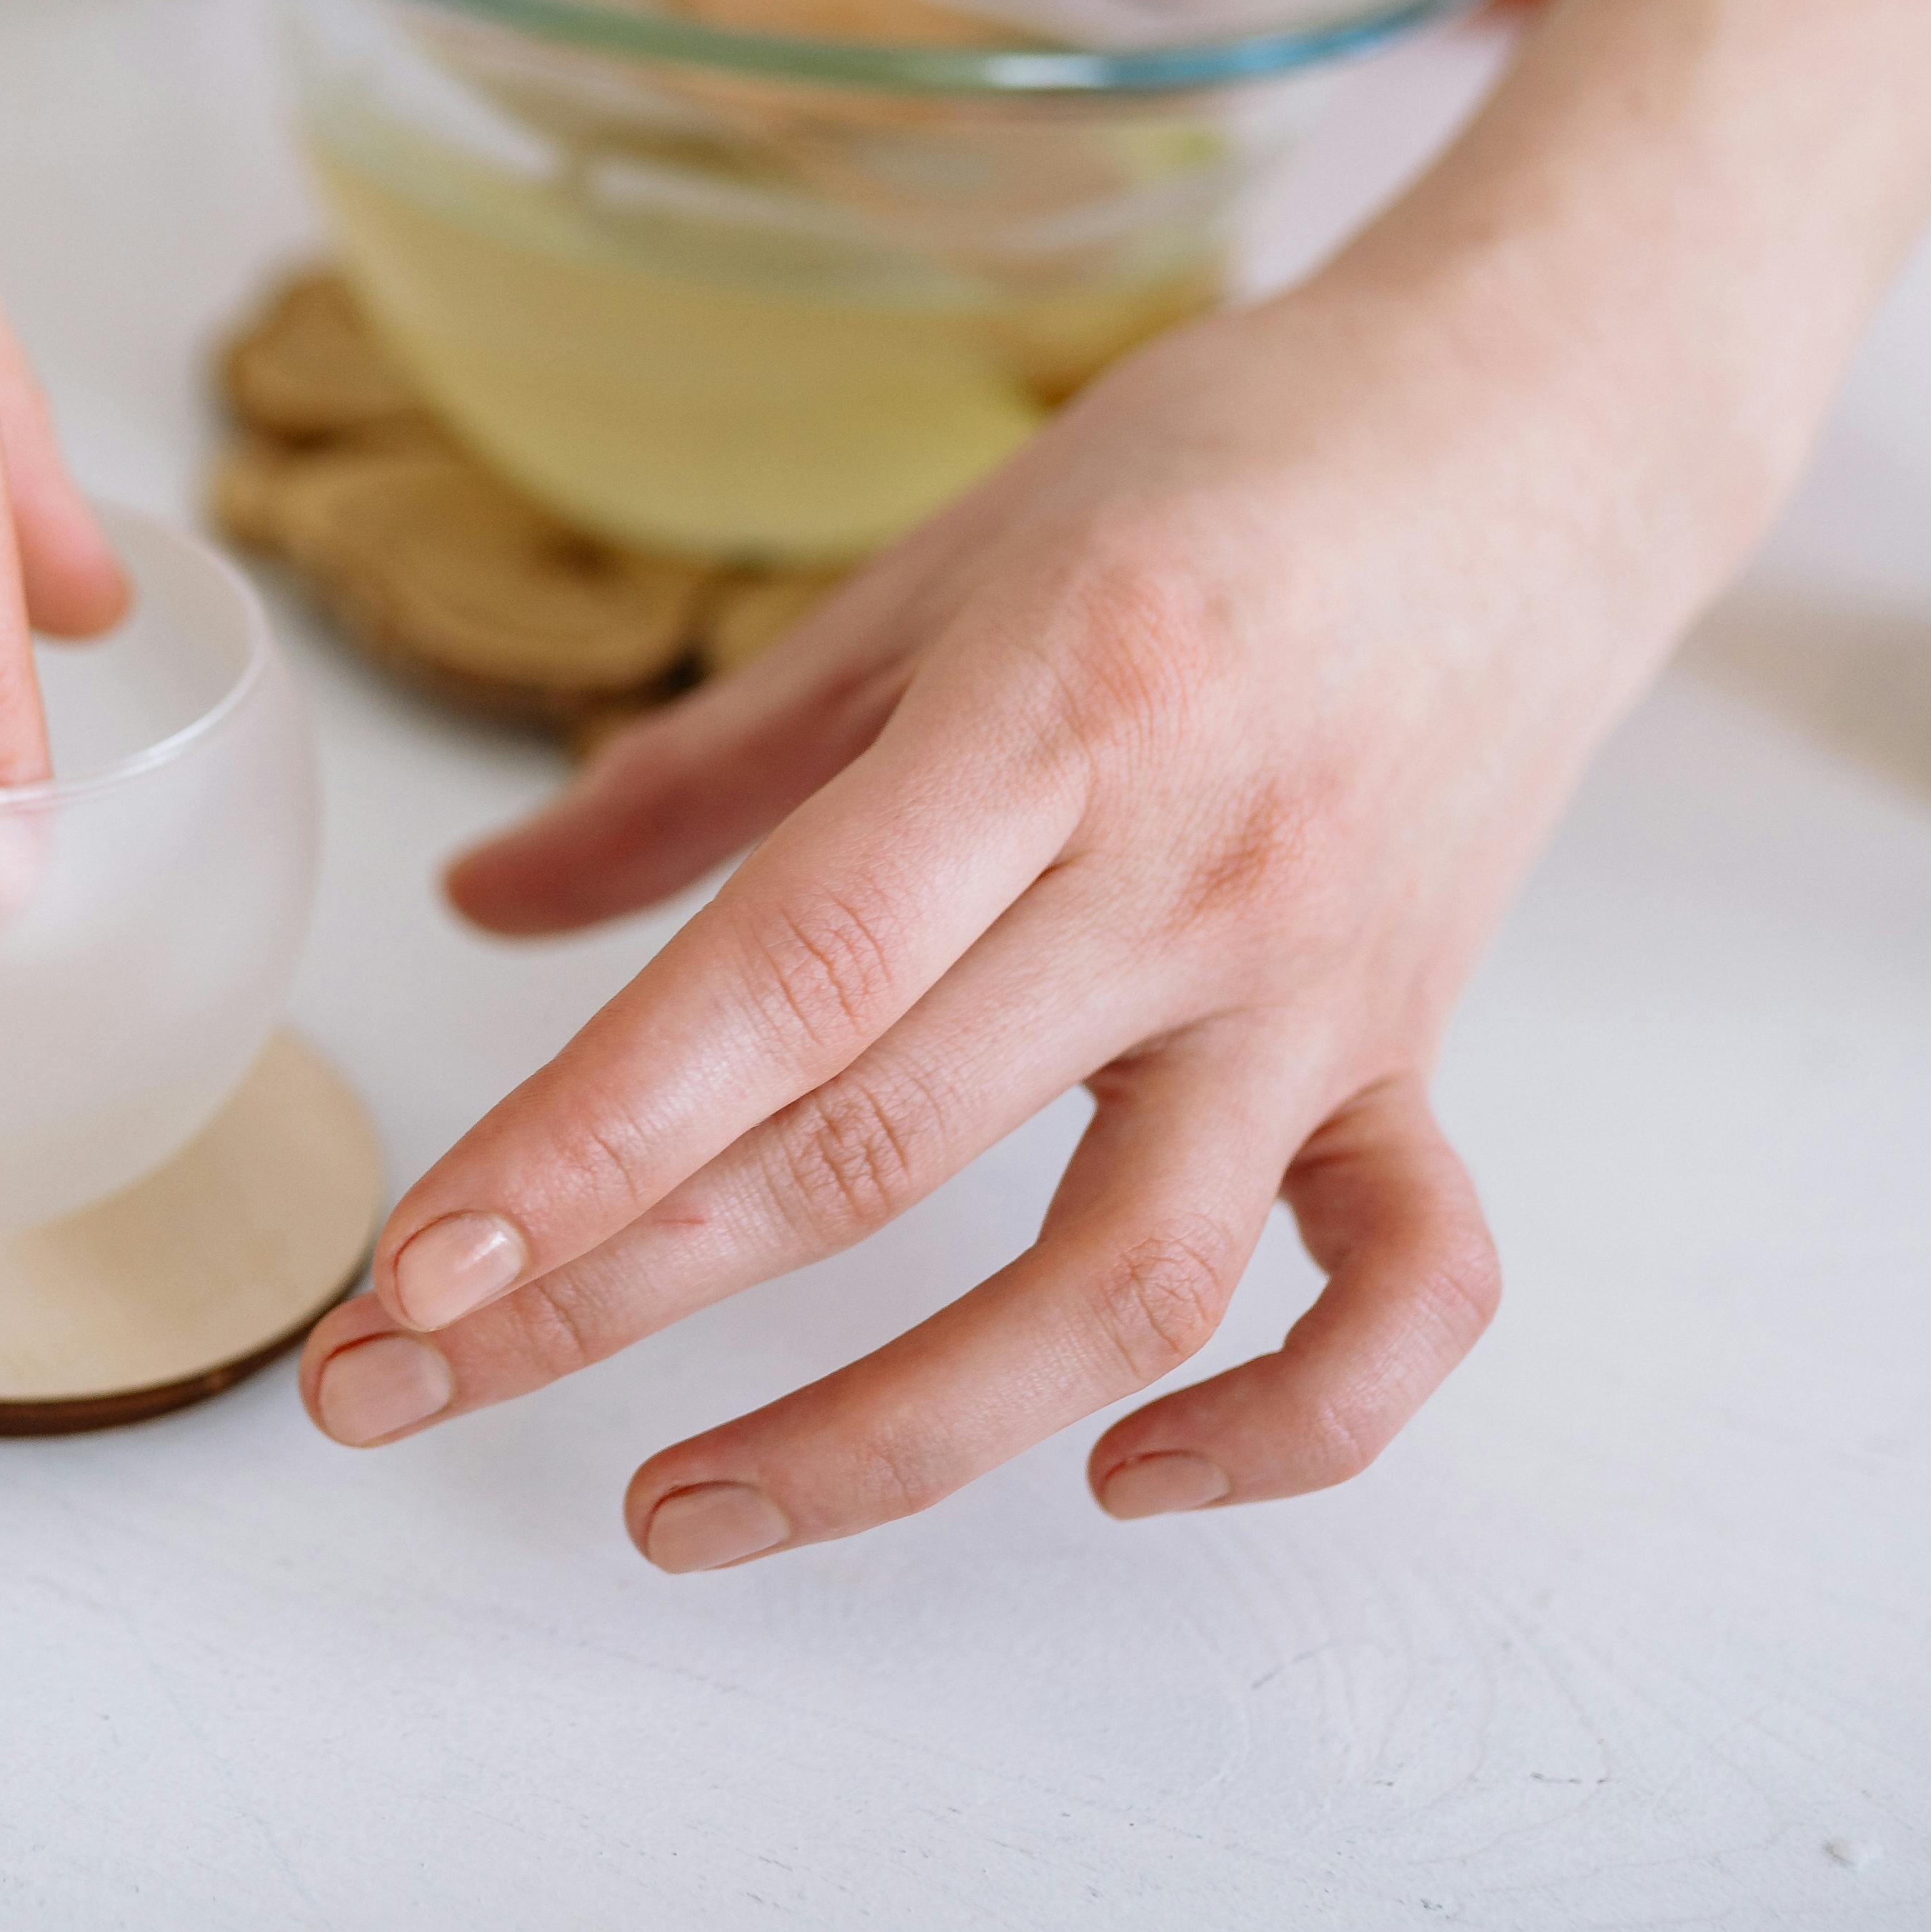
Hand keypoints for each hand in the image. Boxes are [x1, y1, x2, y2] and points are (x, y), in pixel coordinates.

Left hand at [291, 0, 1930, 1566]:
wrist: (1537, 420)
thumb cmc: (1208, 473)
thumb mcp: (929, 575)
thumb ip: (701, 767)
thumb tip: (477, 901)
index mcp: (1052, 711)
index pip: (784, 980)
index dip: (587, 1141)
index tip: (416, 1264)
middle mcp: (1190, 872)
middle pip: (874, 1151)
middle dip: (603, 1299)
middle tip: (393, 1387)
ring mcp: (1321, 990)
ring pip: (1122, 1288)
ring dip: (883, 1439)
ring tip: (668, 1511)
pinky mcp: (1421, 1057)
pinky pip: (1400, 1294)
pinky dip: (1280, 1426)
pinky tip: (1107, 1477)